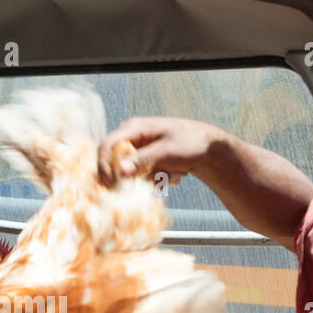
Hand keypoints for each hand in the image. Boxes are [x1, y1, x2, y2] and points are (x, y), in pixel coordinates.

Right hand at [97, 117, 222, 187]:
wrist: (209, 148)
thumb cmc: (190, 142)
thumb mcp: (166, 151)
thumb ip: (143, 159)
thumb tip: (120, 170)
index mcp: (134, 128)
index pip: (107, 145)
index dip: (104, 165)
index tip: (110, 184)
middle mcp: (132, 137)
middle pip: (115, 161)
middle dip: (132, 176)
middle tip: (147, 184)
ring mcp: (139, 150)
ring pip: (131, 172)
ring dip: (151, 178)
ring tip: (172, 173)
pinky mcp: (147, 161)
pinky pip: (142, 176)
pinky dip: (158, 179)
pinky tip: (175, 173)